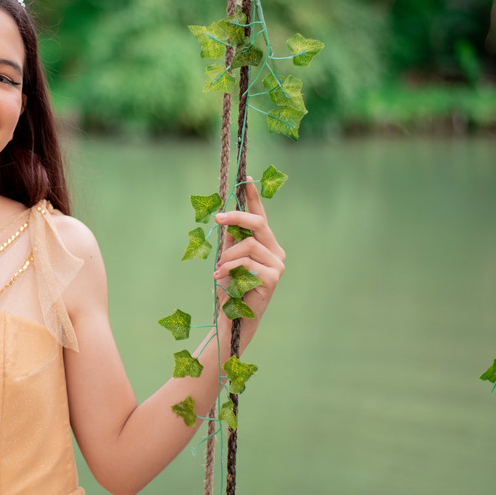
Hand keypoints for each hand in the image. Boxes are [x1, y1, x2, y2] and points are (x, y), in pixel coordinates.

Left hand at [211, 177, 284, 320]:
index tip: (245, 178)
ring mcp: (277, 264)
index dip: (253, 196)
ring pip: (248, 244)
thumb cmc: (231, 286)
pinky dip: (229, 268)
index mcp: (265, 243)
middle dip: (236, 217)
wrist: (234, 316)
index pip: (260, 216)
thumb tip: (225, 214)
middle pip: (258, 223)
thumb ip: (231, 238)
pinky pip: (246, 262)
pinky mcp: (273, 277)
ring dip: (227, 256)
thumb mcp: (228, 257)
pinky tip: (222, 278)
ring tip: (219, 270)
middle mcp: (275, 251)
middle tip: (218, 218)